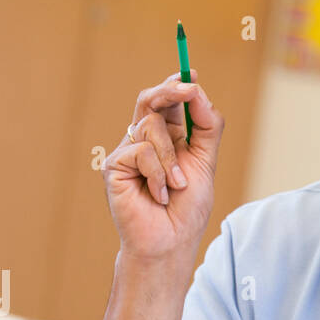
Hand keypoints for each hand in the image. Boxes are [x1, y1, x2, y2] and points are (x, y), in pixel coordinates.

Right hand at [101, 69, 224, 261]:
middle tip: (188, 89)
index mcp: (166, 138)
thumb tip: (198, 91)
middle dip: (170, 91)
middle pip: (150, 99)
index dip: (178, 85)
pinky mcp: (113, 166)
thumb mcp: (205, 163)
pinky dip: (158, 175)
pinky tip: (159, 196)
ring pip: (151, 126)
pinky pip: (141, 151)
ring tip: (177, 186)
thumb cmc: (187, 209)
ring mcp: (127, 152)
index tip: (193, 76)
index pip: (168, 102)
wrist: (170, 243)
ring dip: (172, 159)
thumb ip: (206, 127)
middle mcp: (144, 141)